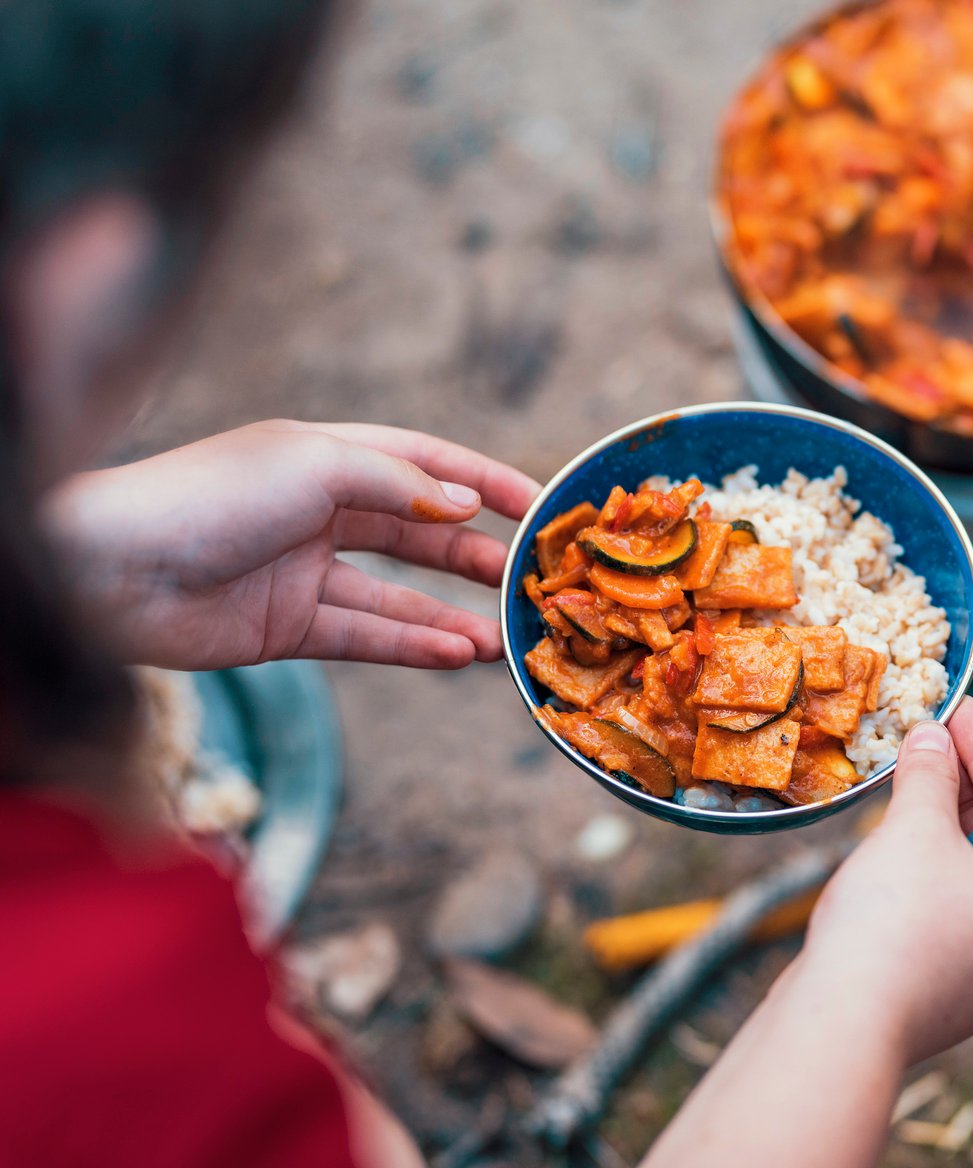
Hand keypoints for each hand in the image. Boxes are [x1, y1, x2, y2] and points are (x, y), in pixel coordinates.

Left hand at [46, 419, 539, 670]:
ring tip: (506, 637)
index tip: (540, 506)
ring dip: (453, 615)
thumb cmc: (209, 496)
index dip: (482, 481)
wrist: (109, 571)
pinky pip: (366, 637)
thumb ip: (398, 485)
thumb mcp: (316, 466)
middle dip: (477, 555)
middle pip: (418, 533)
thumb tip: (467, 506)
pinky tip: (458, 653)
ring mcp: (302, 572)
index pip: (423, 462)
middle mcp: (318, 511)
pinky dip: (413, 646)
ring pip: (398, 597)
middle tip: (532, 580)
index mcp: (324, 455)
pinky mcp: (285, 628)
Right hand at [791, 698, 972, 1066]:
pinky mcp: (953, 995)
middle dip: (963, 791)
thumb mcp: (916, 828)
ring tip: (906, 785)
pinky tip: (892, 848)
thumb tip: (933, 736)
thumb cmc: (896, 921)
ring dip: (942, 832)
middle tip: (929, 741)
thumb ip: (931, 775)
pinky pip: (951, 918)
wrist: (845, 1026)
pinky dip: (928, 876)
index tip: (962, 710)